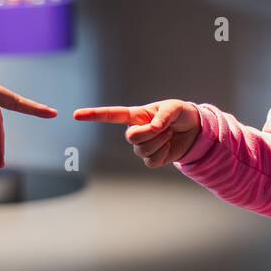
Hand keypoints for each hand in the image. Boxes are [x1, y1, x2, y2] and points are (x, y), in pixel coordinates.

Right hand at [73, 99, 201, 167]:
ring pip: (142, 150)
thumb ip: (163, 115)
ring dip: (161, 141)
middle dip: (151, 133)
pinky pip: (152, 161)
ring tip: (169, 133)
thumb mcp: (174, 108)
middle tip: (166, 127)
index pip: (112, 115)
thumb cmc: (180, 114)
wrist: (194, 129)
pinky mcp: (152, 159)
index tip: (76, 115)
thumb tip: (154, 127)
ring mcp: (142, 147)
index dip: (94, 115)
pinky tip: (169, 146)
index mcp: (136, 116)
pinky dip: (164, 153)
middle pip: (131, 137)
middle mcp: (135, 132)